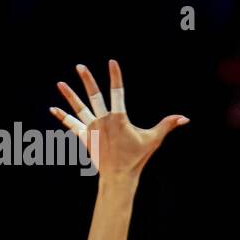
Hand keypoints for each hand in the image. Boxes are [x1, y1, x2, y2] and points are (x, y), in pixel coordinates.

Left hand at [49, 60, 187, 179]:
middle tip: (80, 66)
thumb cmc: (137, 157)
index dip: (115, 77)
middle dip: (87, 80)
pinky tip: (53, 109)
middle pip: (94, 97)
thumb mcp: (153, 140)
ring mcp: (92, 129)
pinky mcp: (84, 138)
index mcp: (119, 119)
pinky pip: (71, 125)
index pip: (117, 93)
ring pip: (79, 109)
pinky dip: (62, 117)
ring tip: (60, 83)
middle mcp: (103, 121)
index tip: (112, 62)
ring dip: (69, 96)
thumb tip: (186, 118)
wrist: (118, 176)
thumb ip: (167, 125)